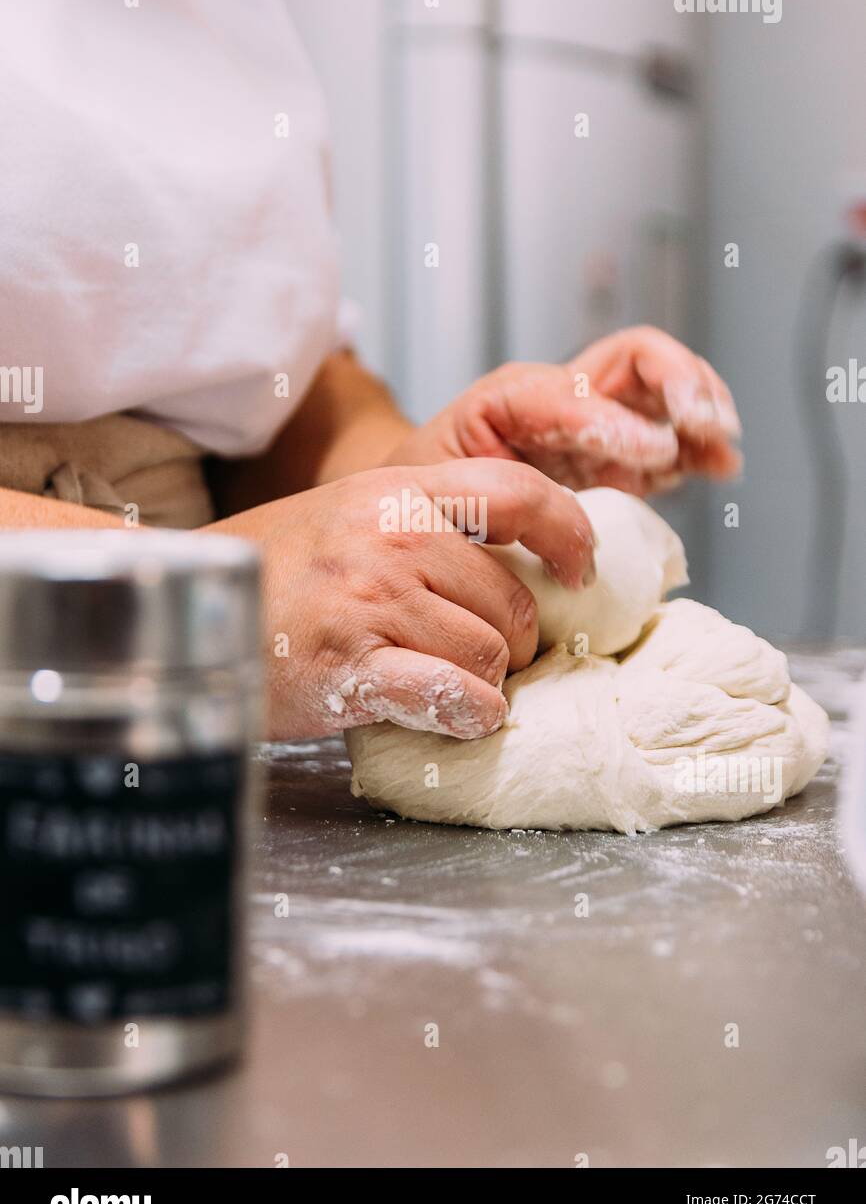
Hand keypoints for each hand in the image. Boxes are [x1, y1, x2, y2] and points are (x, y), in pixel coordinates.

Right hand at [205, 459, 593, 739]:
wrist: (191, 605)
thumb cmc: (281, 568)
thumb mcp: (357, 511)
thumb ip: (435, 525)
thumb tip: (531, 569)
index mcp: (398, 488)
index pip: (518, 491)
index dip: (568, 533)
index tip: (580, 571)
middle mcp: (390, 534)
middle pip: (513, 601)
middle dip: (510, 641)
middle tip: (473, 654)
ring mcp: (370, 597)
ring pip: (490, 655)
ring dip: (482, 681)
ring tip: (439, 678)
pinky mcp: (352, 663)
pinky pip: (452, 697)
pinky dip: (467, 716)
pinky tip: (457, 716)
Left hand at [387, 327, 740, 494]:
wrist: (419, 515)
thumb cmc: (423, 503)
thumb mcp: (445, 498)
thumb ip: (503, 506)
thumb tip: (577, 538)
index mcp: (512, 400)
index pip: (573, 391)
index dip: (615, 421)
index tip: (652, 453)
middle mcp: (565, 402)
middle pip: (635, 357)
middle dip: (678, 380)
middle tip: (700, 420)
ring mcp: (599, 429)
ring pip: (663, 388)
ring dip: (701, 404)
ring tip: (721, 440)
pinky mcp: (621, 464)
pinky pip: (672, 440)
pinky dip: (702, 447)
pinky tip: (722, 465)